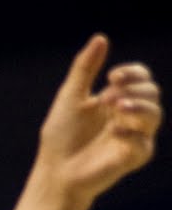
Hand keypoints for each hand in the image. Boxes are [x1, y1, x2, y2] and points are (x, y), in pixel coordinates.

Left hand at [34, 34, 159, 199]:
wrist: (54, 172)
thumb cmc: (61, 138)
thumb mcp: (70, 98)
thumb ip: (85, 69)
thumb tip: (100, 37)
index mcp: (118, 99)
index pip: (140, 78)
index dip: (133, 73)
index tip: (112, 76)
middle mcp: (130, 116)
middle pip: (151, 92)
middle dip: (134, 89)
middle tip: (107, 96)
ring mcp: (134, 137)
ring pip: (155, 114)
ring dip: (138, 106)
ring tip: (116, 106)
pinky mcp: (133, 158)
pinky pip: (144, 143)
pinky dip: (131, 134)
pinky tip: (114, 130)